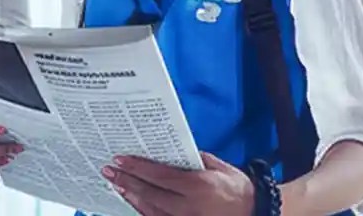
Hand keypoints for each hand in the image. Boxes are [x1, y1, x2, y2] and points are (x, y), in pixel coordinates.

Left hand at [104, 152, 253, 215]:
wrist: (253, 213)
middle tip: (109, 172)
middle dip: (126, 181)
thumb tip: (171, 152)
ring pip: (149, 210)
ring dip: (131, 197)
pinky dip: (143, 211)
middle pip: (149, 193)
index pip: (158, 175)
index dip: (136, 168)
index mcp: (196, 185)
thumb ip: (194, 159)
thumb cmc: (238, 190)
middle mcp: (187, 206)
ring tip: (117, 185)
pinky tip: (135, 202)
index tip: (120, 160)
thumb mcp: (218, 167)